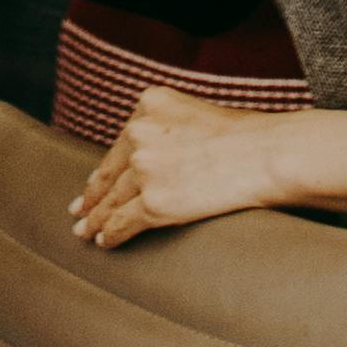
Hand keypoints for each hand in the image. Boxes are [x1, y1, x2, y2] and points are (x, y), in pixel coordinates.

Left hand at [72, 87, 346, 248]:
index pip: (121, 145)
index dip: (105, 168)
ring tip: (85, 231)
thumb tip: (156, 153)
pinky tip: (103, 242)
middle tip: (79, 210)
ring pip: (112, 200)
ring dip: (96, 219)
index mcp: (149, 105)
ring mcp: (144, 169)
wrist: (267, 154)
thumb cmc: (247, 136)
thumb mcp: (197, 113)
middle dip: (93, 195)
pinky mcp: (154, 202)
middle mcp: (140, 133)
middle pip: (110, 172)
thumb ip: (170, 127)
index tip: (92, 184)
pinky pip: (122, 222)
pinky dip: (110, 234)